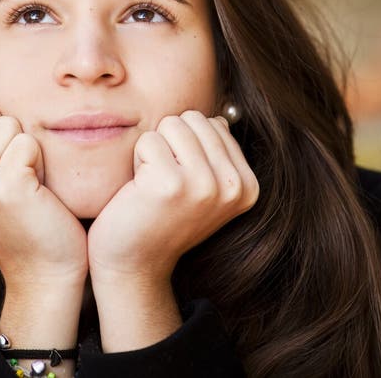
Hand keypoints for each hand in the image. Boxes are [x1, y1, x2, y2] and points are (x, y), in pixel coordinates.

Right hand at [0, 103, 88, 286]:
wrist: (41, 270)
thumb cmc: (15, 221)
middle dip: (9, 138)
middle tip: (16, 178)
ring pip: (7, 123)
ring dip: (25, 149)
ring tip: (26, 184)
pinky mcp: (4, 187)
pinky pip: (28, 141)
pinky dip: (40, 161)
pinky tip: (37, 191)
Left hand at [87, 110, 259, 284]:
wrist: (134, 262)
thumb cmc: (164, 216)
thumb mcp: (204, 186)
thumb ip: (217, 152)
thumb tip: (221, 118)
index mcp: (247, 185)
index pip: (214, 123)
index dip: (188, 145)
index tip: (184, 182)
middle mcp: (232, 187)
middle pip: (193, 118)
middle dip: (171, 142)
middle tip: (165, 181)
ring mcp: (204, 185)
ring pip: (172, 124)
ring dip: (154, 149)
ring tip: (154, 184)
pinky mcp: (171, 184)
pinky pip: (149, 140)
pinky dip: (137, 160)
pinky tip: (140, 190)